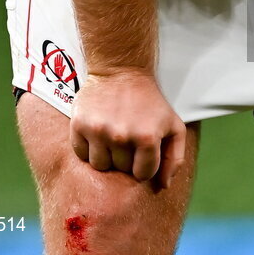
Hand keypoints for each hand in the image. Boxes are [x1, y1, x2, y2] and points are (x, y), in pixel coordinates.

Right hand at [69, 68, 185, 187]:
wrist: (121, 69)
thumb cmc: (150, 100)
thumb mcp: (173, 125)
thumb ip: (174, 158)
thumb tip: (163, 186)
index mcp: (147, 137)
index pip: (143, 174)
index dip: (144, 164)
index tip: (143, 148)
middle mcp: (121, 136)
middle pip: (120, 170)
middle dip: (126, 158)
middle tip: (128, 135)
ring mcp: (98, 130)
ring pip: (100, 165)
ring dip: (107, 154)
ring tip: (113, 133)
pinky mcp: (79, 125)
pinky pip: (81, 154)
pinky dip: (88, 147)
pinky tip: (98, 130)